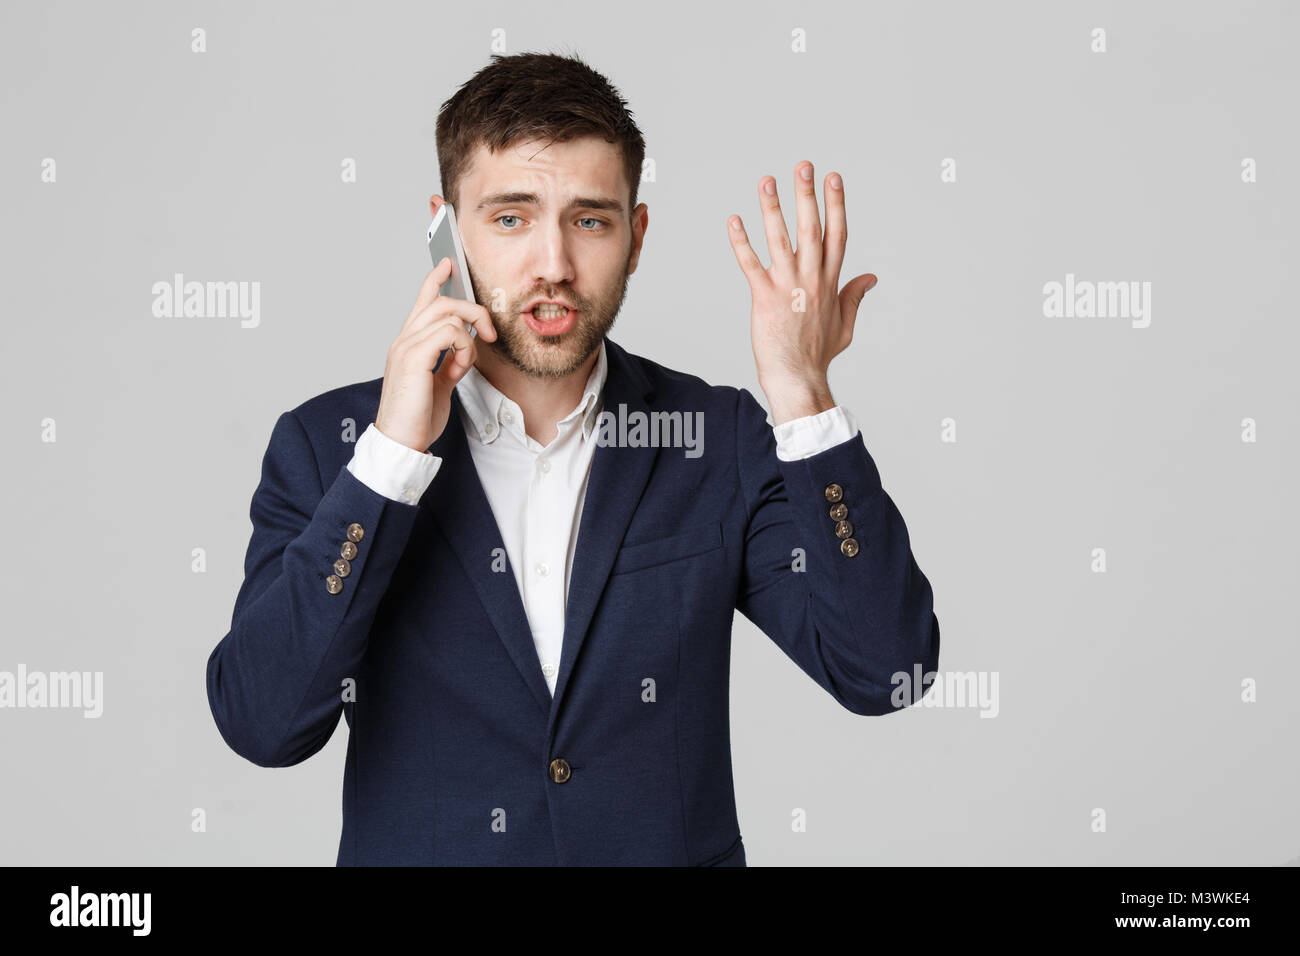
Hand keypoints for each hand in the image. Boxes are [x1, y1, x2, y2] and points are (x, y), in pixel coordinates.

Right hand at [374, 248, 497, 452]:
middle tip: (488, 331)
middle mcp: (404, 340)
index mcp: (408, 345)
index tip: (448, 265)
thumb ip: (449, 365)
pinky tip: (462, 366)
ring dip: (469, 334)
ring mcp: (406, 347)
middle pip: (441, 301)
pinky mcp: (414, 357)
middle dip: (472, 309)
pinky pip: (450, 332)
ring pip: (447, 312)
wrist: (401, 442)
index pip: (421, 303)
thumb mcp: (439, 386)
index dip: (435, 280)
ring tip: (469, 360)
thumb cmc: (416, 419)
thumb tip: (463, 353)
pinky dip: (464, 347)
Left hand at [726, 161, 876, 423]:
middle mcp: (811, 279)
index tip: (833, 178)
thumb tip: (870, 278)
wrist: (798, 378)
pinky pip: (751, 265)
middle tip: (804, 165)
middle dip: (808, 195)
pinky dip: (741, 242)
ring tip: (767, 181)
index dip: (836, 204)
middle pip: (812, 229)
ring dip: (773, 209)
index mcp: (831, 282)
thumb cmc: (819, 355)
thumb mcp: (845, 324)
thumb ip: (854, 296)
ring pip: (781, 241)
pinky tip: (734, 220)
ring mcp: (788, 287)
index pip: (837, 234)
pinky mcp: (765, 298)